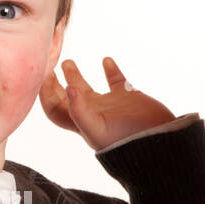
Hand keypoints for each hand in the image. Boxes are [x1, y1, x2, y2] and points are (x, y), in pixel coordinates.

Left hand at [39, 57, 175, 151]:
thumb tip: (68, 88)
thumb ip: (79, 110)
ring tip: (67, 61)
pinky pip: (116, 80)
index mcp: (81, 121)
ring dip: (75, 75)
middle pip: (67, 97)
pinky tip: (106, 60)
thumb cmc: (125, 142)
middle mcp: (92, 112)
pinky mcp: (128, 97)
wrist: (160, 143)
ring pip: (86, 87)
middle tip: (50, 66)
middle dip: (55, 83)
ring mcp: (110, 105)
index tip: (44, 76)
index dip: (46, 93)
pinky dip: (110, 69)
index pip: (55, 108)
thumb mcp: (96, 129)